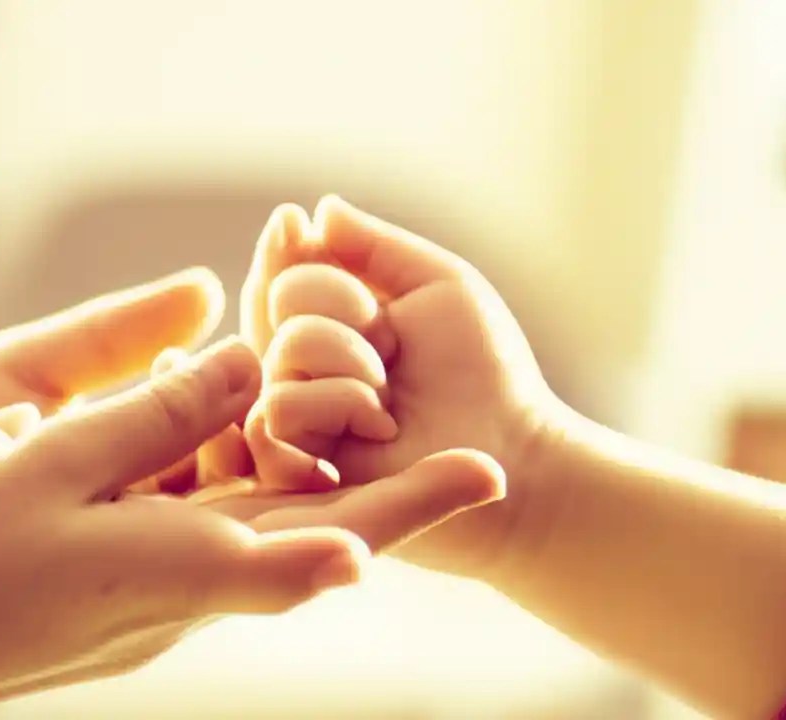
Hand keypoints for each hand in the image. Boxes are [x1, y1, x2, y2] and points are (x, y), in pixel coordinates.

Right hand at [0, 338, 503, 719]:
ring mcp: (161, 600)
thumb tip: (244, 367)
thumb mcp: (43, 469)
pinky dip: (236, 483)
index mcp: (175, 567)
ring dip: (313, 481)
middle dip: (400, 502)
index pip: (322, 545)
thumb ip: (153, 419)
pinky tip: (237, 436)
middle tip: (481, 469)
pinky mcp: (132, 593)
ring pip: (262, 529)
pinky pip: (207, 530)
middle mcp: (186, 595)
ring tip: (360, 425)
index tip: (484, 480)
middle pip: (318, 539)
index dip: (408, 512)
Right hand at [239, 197, 574, 580]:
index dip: (282, 247)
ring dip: (346, 364)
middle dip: (336, 305)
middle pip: (274, 300)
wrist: (512, 449)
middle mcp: (307, 365)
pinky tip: (377, 426)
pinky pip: (274, 416)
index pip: (284, 271)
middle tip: (390, 341)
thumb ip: (375, 247)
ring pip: (277, 355)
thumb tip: (319, 208)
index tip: (293, 222)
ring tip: (390, 399)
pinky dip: (332, 408)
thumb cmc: (486, 371)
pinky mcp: (298, 469)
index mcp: (334, 320)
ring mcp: (300, 416)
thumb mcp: (438, 285)